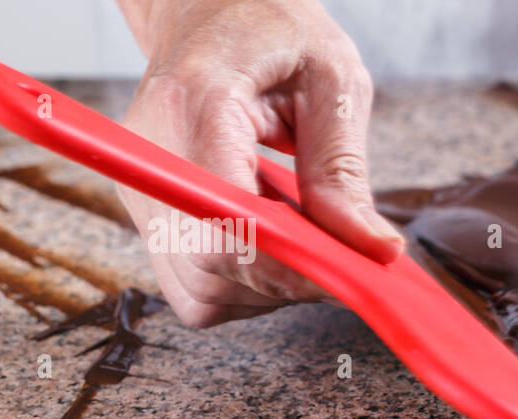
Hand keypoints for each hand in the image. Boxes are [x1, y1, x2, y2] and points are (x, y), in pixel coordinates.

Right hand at [117, 0, 403, 326]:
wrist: (214, 11)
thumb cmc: (271, 29)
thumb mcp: (332, 79)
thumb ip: (344, 168)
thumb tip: (373, 249)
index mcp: (196, 105)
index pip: (227, 226)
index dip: (288, 265)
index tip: (340, 266)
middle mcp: (152, 156)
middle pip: (210, 272)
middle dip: (284, 280)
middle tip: (332, 251)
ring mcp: (144, 190)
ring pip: (199, 291)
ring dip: (265, 287)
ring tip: (300, 234)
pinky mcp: (149, 213)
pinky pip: (192, 285)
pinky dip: (242, 283)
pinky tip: (271, 240)